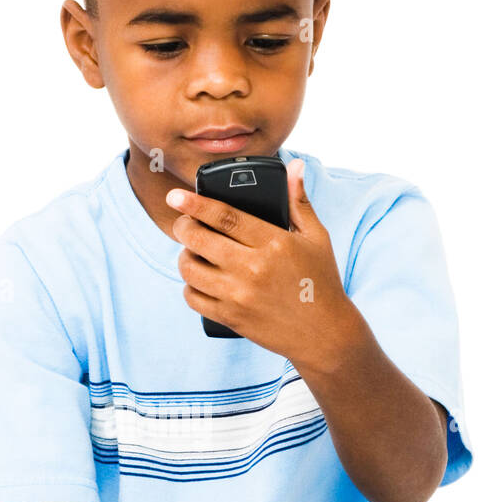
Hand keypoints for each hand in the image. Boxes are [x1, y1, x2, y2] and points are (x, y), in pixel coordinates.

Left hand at [166, 158, 358, 367]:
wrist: (324, 334)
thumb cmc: (321, 282)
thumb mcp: (317, 238)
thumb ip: (299, 201)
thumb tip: (295, 167)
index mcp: (273, 243)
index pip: (224, 217)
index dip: (195, 204)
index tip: (175, 196)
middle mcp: (252, 269)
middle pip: (198, 240)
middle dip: (183, 226)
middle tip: (184, 223)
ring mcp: (239, 296)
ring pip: (190, 270)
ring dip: (184, 256)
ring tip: (192, 252)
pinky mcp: (231, 318)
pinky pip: (193, 298)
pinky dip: (189, 287)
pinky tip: (198, 280)